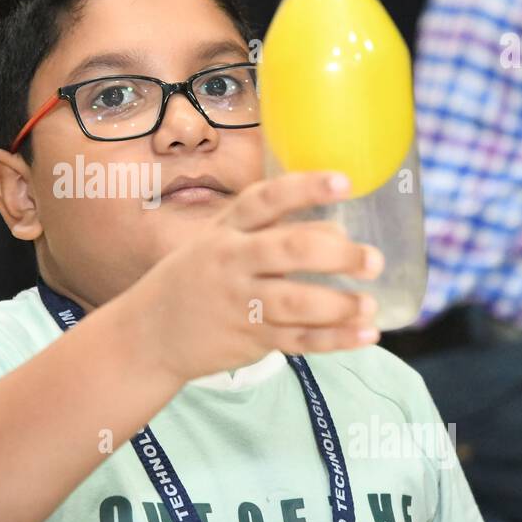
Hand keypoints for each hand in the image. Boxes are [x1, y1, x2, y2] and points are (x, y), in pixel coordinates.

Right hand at [123, 170, 382, 383]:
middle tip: (373, 259)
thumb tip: (339, 233)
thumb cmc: (195, 279)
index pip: (266, 200)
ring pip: (299, 301)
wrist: (148, 334)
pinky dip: (335, 339)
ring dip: (341, 304)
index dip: (306, 188)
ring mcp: (240, 302)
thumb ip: (270, 233)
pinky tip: (365, 334)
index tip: (344, 181)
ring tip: (369, 305)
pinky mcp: (248, 339)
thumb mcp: (217, 244)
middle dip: (338, 254)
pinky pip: (299, 340)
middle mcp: (232, 262)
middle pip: (291, 250)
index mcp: (226, 229)